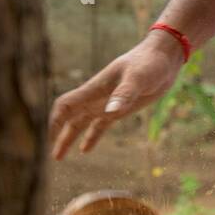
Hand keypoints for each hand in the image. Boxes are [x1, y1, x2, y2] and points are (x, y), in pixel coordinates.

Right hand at [49, 31, 184, 158]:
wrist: (164, 57)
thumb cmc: (150, 63)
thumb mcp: (138, 78)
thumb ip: (124, 94)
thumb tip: (110, 112)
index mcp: (95, 88)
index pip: (66, 105)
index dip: (55, 120)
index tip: (50, 137)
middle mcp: (96, 97)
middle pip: (69, 118)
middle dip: (58, 135)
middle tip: (52, 156)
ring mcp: (107, 103)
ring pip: (81, 123)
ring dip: (69, 138)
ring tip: (59, 157)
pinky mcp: (120, 108)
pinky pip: (100, 126)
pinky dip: (91, 137)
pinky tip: (85, 150)